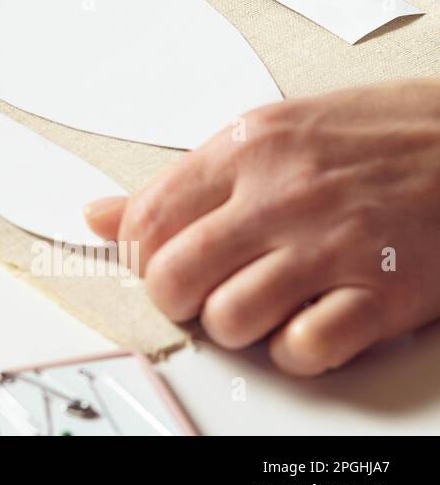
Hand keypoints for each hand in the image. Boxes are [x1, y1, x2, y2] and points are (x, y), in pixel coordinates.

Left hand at [86, 80, 439, 374]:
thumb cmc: (376, 134)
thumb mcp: (269, 132)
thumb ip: (183, 179)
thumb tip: (100, 215)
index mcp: (246, 148)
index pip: (146, 220)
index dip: (139, 255)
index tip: (158, 261)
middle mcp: (282, 195)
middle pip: (174, 276)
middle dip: (176, 298)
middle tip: (201, 291)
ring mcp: (333, 245)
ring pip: (229, 318)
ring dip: (234, 327)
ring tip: (256, 307)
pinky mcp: (384, 292)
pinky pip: (304, 347)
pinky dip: (295, 351)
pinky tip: (304, 327)